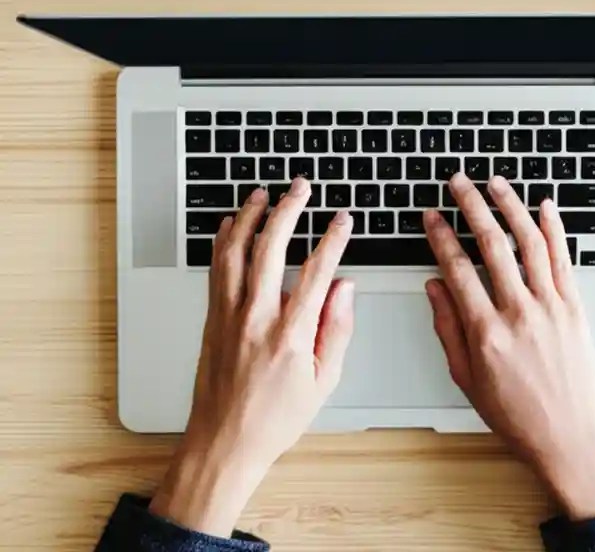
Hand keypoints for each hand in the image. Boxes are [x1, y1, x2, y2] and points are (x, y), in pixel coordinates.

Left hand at [150, 177, 354, 536]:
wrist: (223, 443)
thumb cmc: (273, 419)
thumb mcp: (324, 381)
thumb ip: (336, 329)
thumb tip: (345, 288)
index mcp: (290, 335)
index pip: (317, 271)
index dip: (332, 238)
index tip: (342, 219)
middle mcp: (256, 318)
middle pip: (271, 248)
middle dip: (288, 210)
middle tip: (300, 188)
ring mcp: (228, 317)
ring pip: (236, 252)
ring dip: (249, 217)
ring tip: (262, 193)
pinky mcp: (211, 320)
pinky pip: (216, 270)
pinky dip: (223, 242)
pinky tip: (229, 226)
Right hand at [424, 173, 594, 519]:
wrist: (569, 436)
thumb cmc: (518, 415)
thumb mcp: (467, 378)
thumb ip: (448, 328)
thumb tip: (434, 288)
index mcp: (486, 332)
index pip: (457, 269)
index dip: (441, 237)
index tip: (431, 216)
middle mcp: (520, 313)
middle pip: (492, 245)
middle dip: (472, 206)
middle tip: (459, 183)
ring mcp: (552, 308)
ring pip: (530, 243)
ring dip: (511, 207)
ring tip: (496, 183)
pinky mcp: (576, 309)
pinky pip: (563, 260)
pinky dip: (554, 230)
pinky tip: (544, 208)